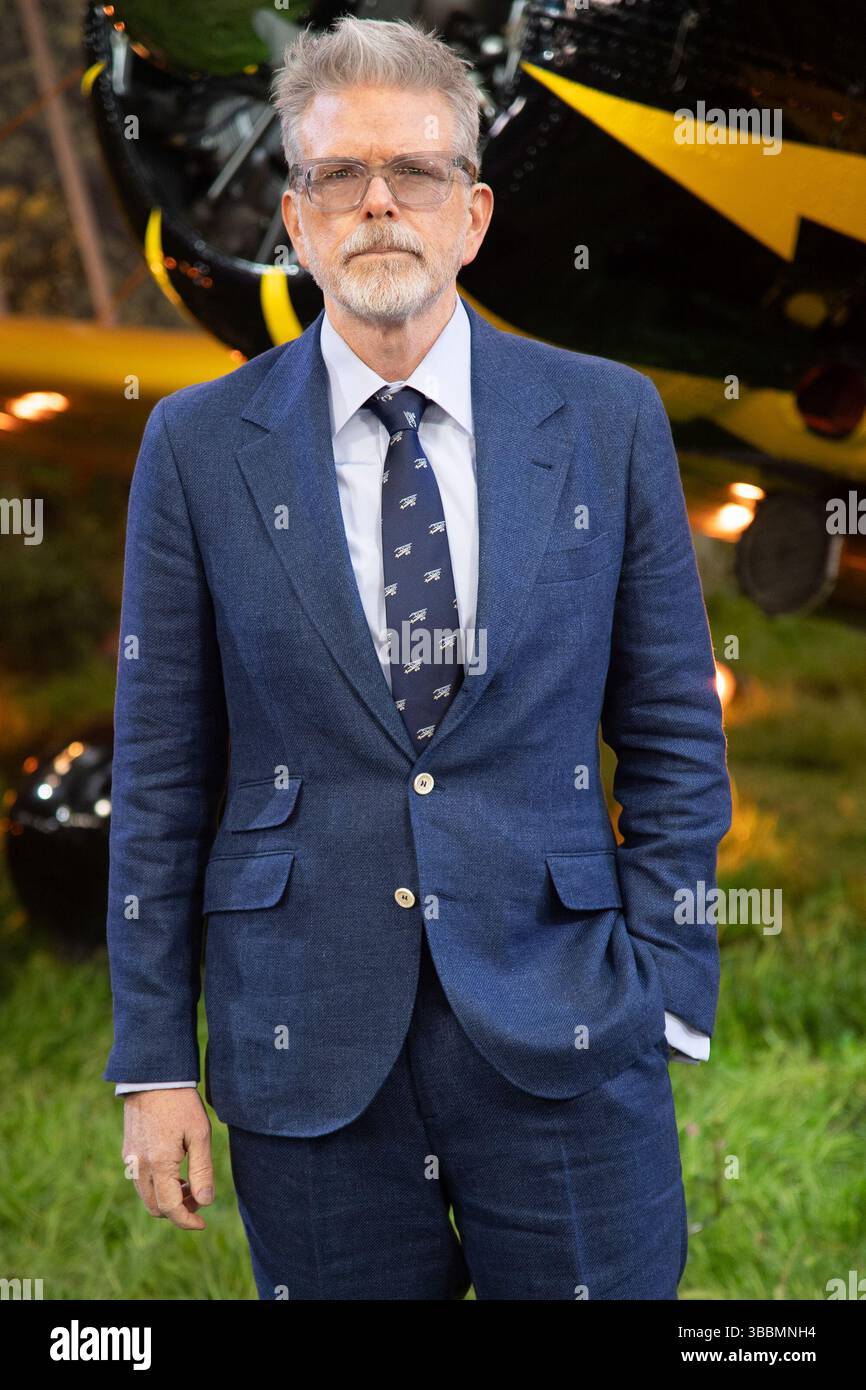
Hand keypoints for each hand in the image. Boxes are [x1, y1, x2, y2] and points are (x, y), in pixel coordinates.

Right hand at [121, 1087, 213, 1229]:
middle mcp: (140, 1167)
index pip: (170, 1208)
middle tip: (199, 1195)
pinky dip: (158, 1185)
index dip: (187, 1221)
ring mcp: (131, 1160)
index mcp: (159, 1164)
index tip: (202, 1224)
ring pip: (146, 1196)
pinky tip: (175, 1169)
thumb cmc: (180, 1103)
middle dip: (178, 1210)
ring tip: (189, 1181)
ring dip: (167, 1198)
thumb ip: (202, 1171)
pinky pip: (141, 1181)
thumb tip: (205, 1202)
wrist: (153, 1077)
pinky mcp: (128, 1151)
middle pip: (156, 1208)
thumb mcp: (200, 1134)